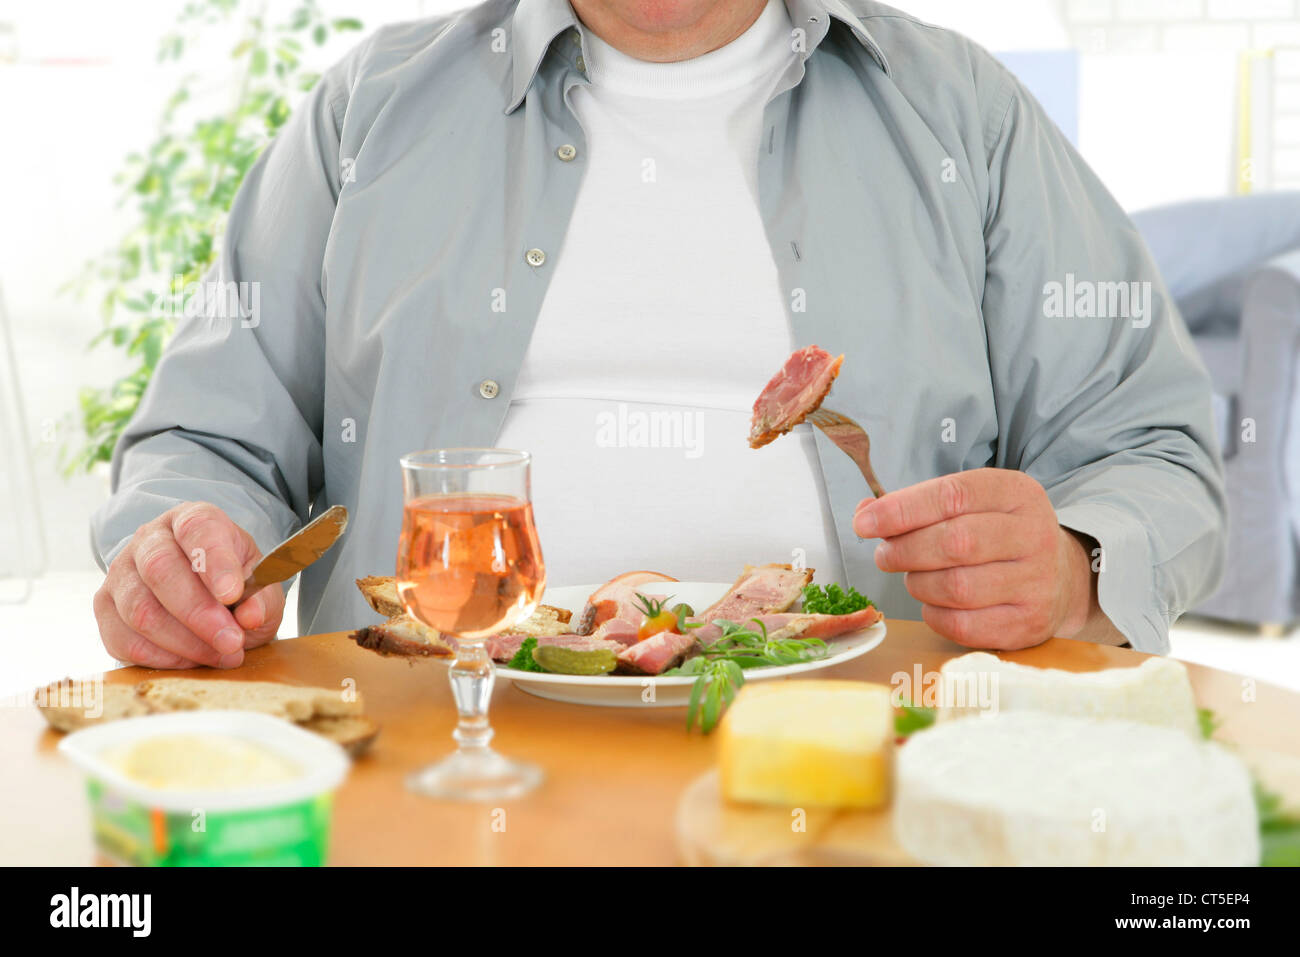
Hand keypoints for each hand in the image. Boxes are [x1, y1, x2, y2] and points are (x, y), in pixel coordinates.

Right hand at [94, 502, 283, 667]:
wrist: (201, 590)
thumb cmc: (232, 582)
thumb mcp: (260, 584)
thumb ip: (261, 598)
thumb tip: (250, 616)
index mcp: (191, 519)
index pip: (197, 528)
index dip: (214, 562)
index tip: (232, 594)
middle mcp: (149, 539)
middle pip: (160, 570)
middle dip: (198, 613)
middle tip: (232, 641)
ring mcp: (121, 573)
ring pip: (140, 610)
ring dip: (184, 642)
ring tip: (222, 655)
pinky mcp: (105, 608)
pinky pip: (123, 640)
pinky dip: (162, 658)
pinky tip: (192, 660)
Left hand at [851, 468, 1095, 649]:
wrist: (1059, 578)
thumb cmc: (997, 536)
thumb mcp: (969, 505)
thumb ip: (917, 505)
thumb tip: (865, 513)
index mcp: (1016, 494)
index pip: (952, 494)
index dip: (901, 509)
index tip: (865, 522)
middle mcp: (1034, 535)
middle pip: (954, 542)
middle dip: (905, 550)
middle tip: (885, 554)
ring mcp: (1036, 583)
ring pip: (956, 587)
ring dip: (918, 583)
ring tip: (914, 576)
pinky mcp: (1027, 623)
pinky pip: (962, 624)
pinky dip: (934, 614)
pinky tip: (934, 602)